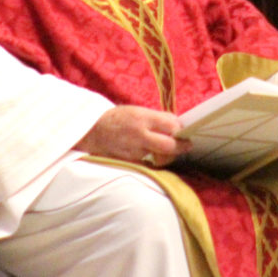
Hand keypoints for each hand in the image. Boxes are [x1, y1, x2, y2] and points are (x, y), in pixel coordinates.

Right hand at [74, 105, 191, 166]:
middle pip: (169, 146)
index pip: (171, 126)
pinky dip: (153, 162)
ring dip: (166, 155)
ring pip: (160, 157)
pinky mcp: (128, 162)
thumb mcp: (137, 111)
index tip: (184, 132)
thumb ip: (157, 118)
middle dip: (180, 147)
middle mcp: (139, 134)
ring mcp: (133, 151)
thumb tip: (179, 125)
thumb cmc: (117, 119)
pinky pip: (148, 164)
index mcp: (142, 117)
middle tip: (186, 146)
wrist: (91, 131)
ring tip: (165, 151)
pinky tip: (152, 157)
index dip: (181, 130)